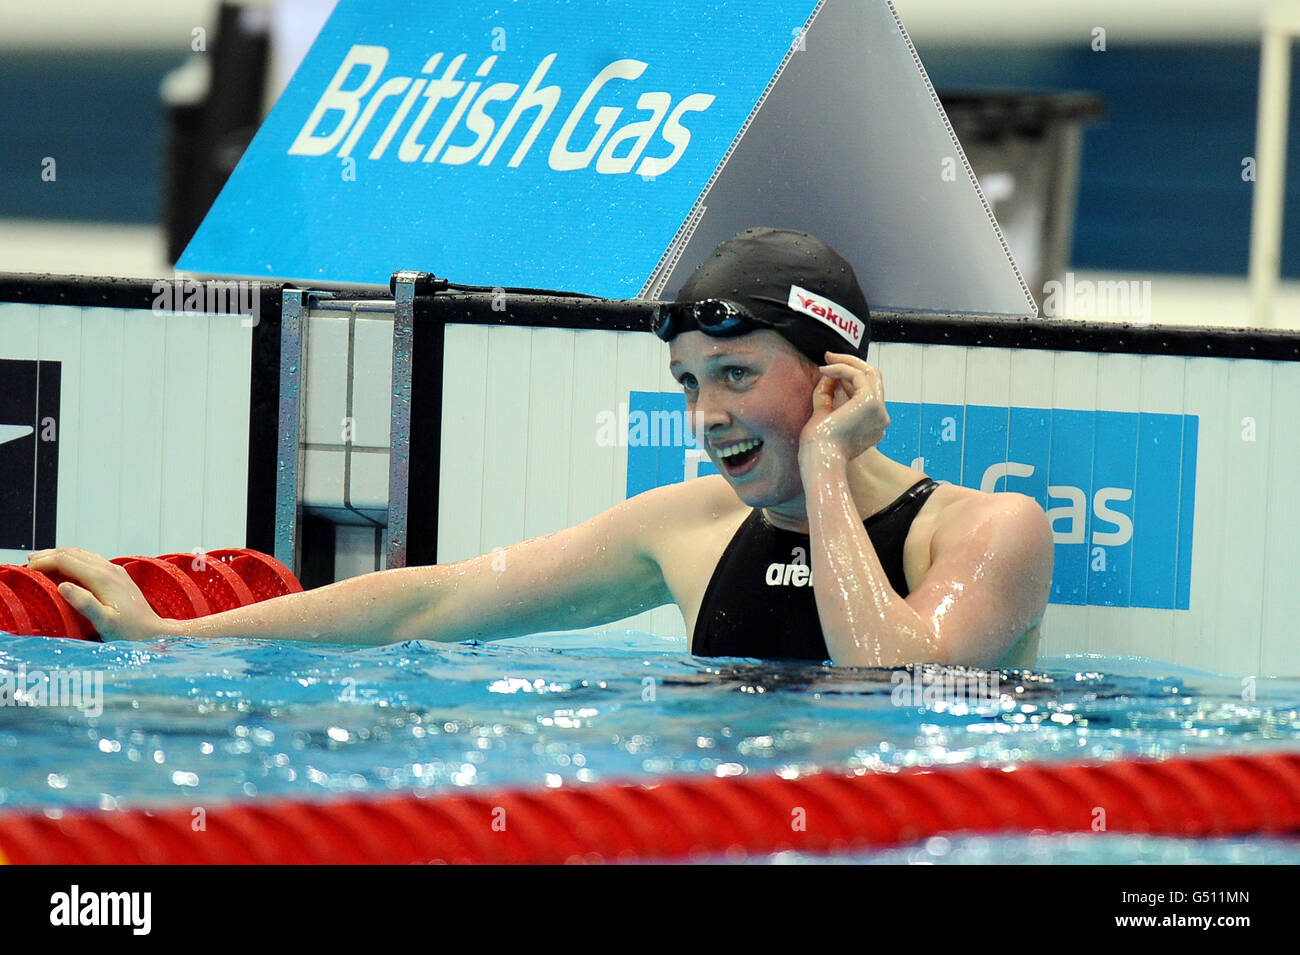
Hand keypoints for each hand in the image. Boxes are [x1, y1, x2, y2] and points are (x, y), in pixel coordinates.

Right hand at [26, 547, 174, 641]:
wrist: (152, 631)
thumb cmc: (128, 630)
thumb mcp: (104, 621)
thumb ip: (84, 603)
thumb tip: (63, 586)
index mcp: (101, 578)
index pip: (66, 560)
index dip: (45, 561)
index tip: (28, 568)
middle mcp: (108, 569)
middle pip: (72, 553)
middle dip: (49, 555)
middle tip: (29, 563)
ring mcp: (114, 570)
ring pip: (81, 554)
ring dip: (60, 555)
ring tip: (42, 562)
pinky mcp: (117, 575)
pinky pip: (90, 560)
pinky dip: (73, 560)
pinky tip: (66, 568)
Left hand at [798, 352, 889, 464]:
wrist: (820, 459)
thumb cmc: (818, 446)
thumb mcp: (823, 414)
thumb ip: (828, 395)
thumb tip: (828, 373)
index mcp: (873, 424)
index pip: (868, 391)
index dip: (849, 376)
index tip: (828, 368)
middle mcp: (881, 418)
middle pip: (874, 379)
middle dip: (850, 363)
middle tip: (828, 356)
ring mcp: (879, 411)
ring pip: (869, 373)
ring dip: (846, 363)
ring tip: (826, 362)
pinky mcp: (870, 403)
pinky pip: (858, 375)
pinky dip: (841, 369)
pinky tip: (825, 370)